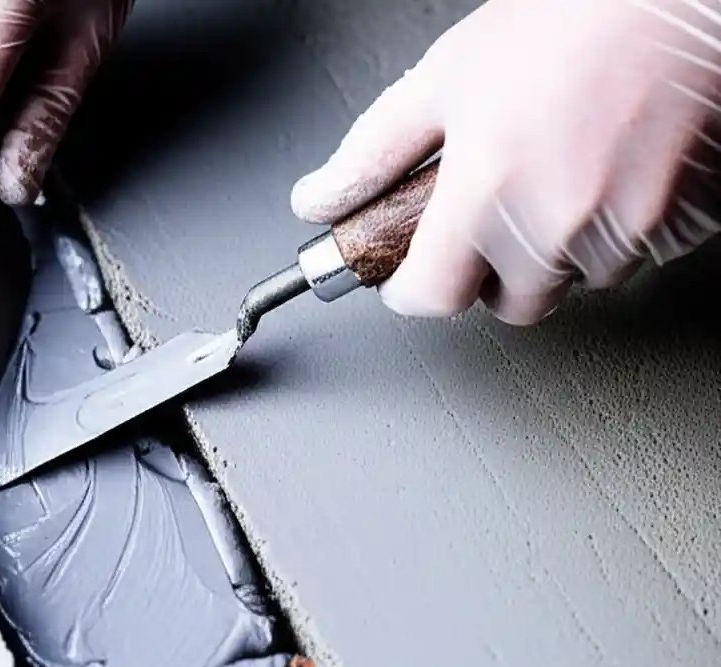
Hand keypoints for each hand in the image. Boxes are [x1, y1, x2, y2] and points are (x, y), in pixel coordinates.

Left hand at [291, 0, 720, 324]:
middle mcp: (557, 222)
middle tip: (494, 212)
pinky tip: (611, 167)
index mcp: (488, 190)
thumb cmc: (571, 19)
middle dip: (491, 272)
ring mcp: (627, 228)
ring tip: (561, 170)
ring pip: (576, 281)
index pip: (432, 297)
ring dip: (558, 249)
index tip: (407, 279)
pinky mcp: (684, 225)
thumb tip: (319, 201)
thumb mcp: (444, 79)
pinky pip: (638, 255)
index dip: (411, 290)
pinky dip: (617, 227)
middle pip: (511, 303)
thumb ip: (373, 154)